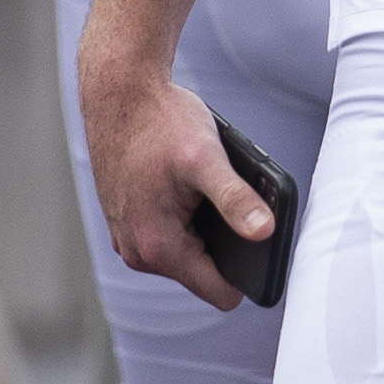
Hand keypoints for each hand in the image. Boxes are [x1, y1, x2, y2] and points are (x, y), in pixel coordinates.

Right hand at [80, 56, 268, 313]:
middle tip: (217, 193)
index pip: (221, 293)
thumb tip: (265, 232)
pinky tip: (179, 181)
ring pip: (186, 252)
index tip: (255, 234)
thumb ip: (236, 200)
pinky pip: (168, 234)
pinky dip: (180, 214)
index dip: (247, 268)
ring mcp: (128, 238)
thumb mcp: (206, 158)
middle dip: (221, 241)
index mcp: (159, 248)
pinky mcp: (125, 222)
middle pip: (204, 271)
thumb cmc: (159, 120)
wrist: (118, 91)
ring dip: (200, 226)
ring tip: (196, 183)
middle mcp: (138, 253)